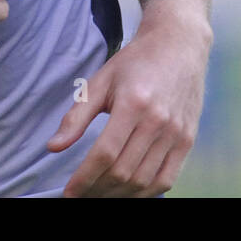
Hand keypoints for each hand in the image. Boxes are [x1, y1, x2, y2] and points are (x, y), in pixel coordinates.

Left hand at [46, 5, 211, 196]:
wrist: (178, 45)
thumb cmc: (135, 62)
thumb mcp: (100, 81)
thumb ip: (76, 116)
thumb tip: (53, 147)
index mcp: (132, 103)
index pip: (105, 154)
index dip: (84, 178)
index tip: (69, 192)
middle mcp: (158, 121)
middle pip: (124, 172)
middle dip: (98, 190)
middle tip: (81, 195)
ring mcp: (176, 133)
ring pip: (144, 181)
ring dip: (119, 195)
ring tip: (99, 195)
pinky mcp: (187, 140)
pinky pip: (166, 180)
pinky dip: (145, 193)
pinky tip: (126, 192)